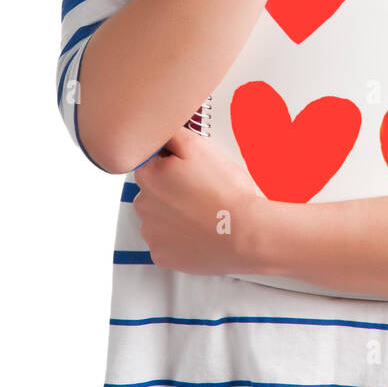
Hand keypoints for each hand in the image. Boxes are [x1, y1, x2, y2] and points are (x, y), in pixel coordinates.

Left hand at [132, 127, 267, 275]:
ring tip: (204, 211)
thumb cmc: (226, 192)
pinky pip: (166, 241)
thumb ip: (171, 134)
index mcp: (148, 176)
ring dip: (175, 213)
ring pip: (159, 216)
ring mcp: (151, 233)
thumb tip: (159, 131)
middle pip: (153, 189)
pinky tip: (199, 229)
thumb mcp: (199, 147)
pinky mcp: (162, 255)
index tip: (190, 169)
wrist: (245, 233)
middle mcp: (143, 205)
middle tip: (202, 189)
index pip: (150, 160)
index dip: (172, 162)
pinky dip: (180, 236)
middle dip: (172, 187)